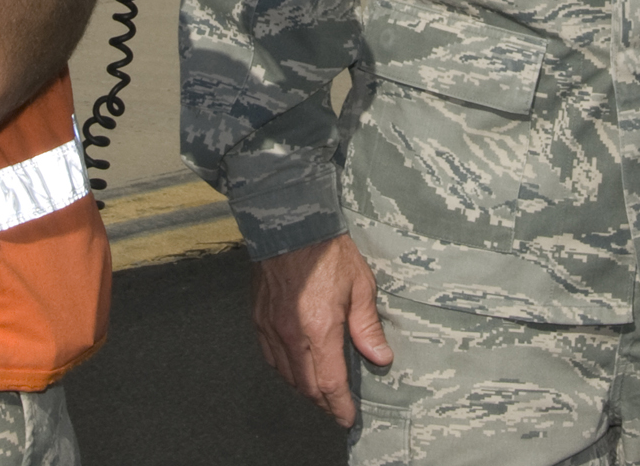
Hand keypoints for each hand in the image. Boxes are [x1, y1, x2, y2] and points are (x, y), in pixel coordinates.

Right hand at [252, 234, 393, 428]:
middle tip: (337, 408)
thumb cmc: (329, 250)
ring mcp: (271, 327)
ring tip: (320, 391)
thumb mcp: (360, 285)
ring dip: (304, 388)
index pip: (329, 384)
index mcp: (319, 328)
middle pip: (306, 386)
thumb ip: (367, 326)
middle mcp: (291, 333)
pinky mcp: (259, 318)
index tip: (348, 418)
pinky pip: (270, 357)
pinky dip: (285, 370)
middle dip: (323, 403)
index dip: (340, 407)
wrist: (290, 222)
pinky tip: (296, 368)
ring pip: (286, 375)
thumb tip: (380, 358)